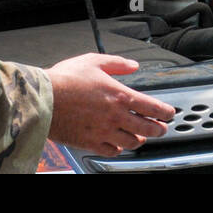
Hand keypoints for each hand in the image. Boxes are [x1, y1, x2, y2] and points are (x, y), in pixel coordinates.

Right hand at [45, 54, 175, 156]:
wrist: (42, 99)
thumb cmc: (65, 79)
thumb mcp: (94, 61)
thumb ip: (117, 63)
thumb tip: (133, 65)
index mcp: (120, 96)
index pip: (152, 107)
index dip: (165, 112)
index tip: (169, 113)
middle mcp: (115, 116)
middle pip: (147, 128)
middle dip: (158, 129)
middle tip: (162, 128)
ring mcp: (103, 131)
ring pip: (131, 142)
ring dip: (140, 140)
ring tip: (141, 137)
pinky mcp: (89, 142)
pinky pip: (110, 151)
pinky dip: (118, 149)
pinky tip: (119, 145)